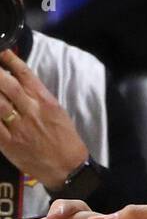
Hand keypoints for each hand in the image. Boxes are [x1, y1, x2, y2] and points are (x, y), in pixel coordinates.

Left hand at [0, 50, 90, 189]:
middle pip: (7, 85)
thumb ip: (38, 97)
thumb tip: (19, 83)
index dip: (10, 60)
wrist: (67, 166)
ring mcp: (19, 127)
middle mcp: (31, 111)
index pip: (25, 75)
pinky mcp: (9, 143)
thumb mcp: (57, 112)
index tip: (1, 51)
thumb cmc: (64, 138)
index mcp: (45, 101)